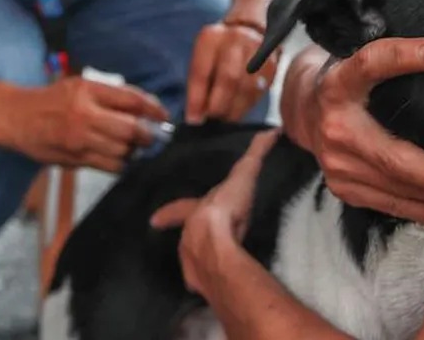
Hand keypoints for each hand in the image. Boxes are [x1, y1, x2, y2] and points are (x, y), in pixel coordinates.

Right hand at [17, 77, 169, 172]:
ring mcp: (79, 140)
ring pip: (122, 151)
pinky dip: (121, 163)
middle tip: (153, 136)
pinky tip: (122, 157)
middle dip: (148, 135)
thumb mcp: (81, 86)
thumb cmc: (53, 99)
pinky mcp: (74, 159)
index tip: (163, 115)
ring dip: (135, 151)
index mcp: (88, 91)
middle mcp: (84, 115)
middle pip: (130, 130)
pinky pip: (109, 166)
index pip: (131, 100)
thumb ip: (111, 95)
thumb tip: (147, 107)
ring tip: (136, 147)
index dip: (153, 109)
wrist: (17, 118)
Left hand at [149, 129, 279, 295]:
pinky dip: (200, 285)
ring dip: (192, 262)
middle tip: (183, 246)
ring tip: (196, 272)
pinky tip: (205, 293)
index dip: (168, 213)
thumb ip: (257, 153)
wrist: (213, 239)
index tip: (153, 220)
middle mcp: (190, 234)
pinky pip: (198, 281)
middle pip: (183, 237)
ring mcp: (190, 258)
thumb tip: (271, 130)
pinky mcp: (197, 279)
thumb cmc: (225, 206)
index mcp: (198, 211)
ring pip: (187, 259)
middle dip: (181, 241)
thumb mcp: (244, 174)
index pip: (181, 208)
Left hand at [185, 21, 277, 124]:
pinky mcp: (270, 63)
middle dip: (219, 105)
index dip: (197, 99)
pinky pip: (259, 90)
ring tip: (225, 119)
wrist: (248, 31)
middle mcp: (235, 39)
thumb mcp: (203, 58)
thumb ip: (200, 84)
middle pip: (228, 78)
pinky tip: (239, 111)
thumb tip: (198, 115)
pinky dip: (247, 105)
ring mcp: (256, 50)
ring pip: (246, 87)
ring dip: (234, 109)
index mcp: (211, 38)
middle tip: (213, 120)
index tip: (194, 119)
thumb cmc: (219, 51)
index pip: (201, 71)